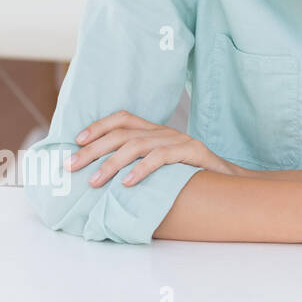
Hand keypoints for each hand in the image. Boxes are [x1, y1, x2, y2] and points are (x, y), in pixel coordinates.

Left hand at [66, 110, 245, 187]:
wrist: (231, 182)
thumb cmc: (190, 179)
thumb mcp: (160, 169)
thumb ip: (138, 166)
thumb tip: (100, 177)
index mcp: (156, 132)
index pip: (123, 118)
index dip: (99, 126)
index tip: (76, 141)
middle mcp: (165, 132)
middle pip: (122, 133)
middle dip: (92, 150)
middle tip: (70, 167)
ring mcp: (179, 140)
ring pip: (137, 145)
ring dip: (111, 163)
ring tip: (94, 182)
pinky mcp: (193, 152)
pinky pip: (162, 157)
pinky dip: (141, 169)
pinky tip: (127, 183)